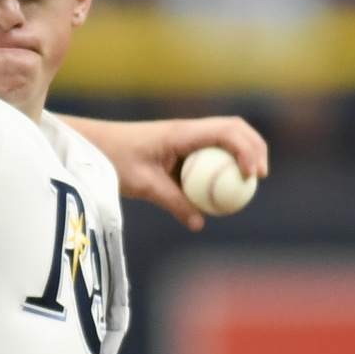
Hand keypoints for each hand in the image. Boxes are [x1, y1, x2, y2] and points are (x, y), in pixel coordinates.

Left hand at [84, 116, 268, 231]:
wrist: (93, 146)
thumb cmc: (114, 160)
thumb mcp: (143, 185)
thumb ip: (172, 202)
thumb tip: (199, 223)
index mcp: (181, 132)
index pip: (226, 131)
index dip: (247, 149)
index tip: (252, 175)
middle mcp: (188, 130)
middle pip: (235, 129)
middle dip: (255, 148)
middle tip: (260, 177)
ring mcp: (186, 137)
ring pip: (225, 139)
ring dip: (242, 154)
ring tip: (249, 182)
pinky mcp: (180, 147)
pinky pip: (209, 154)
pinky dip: (222, 166)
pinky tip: (222, 189)